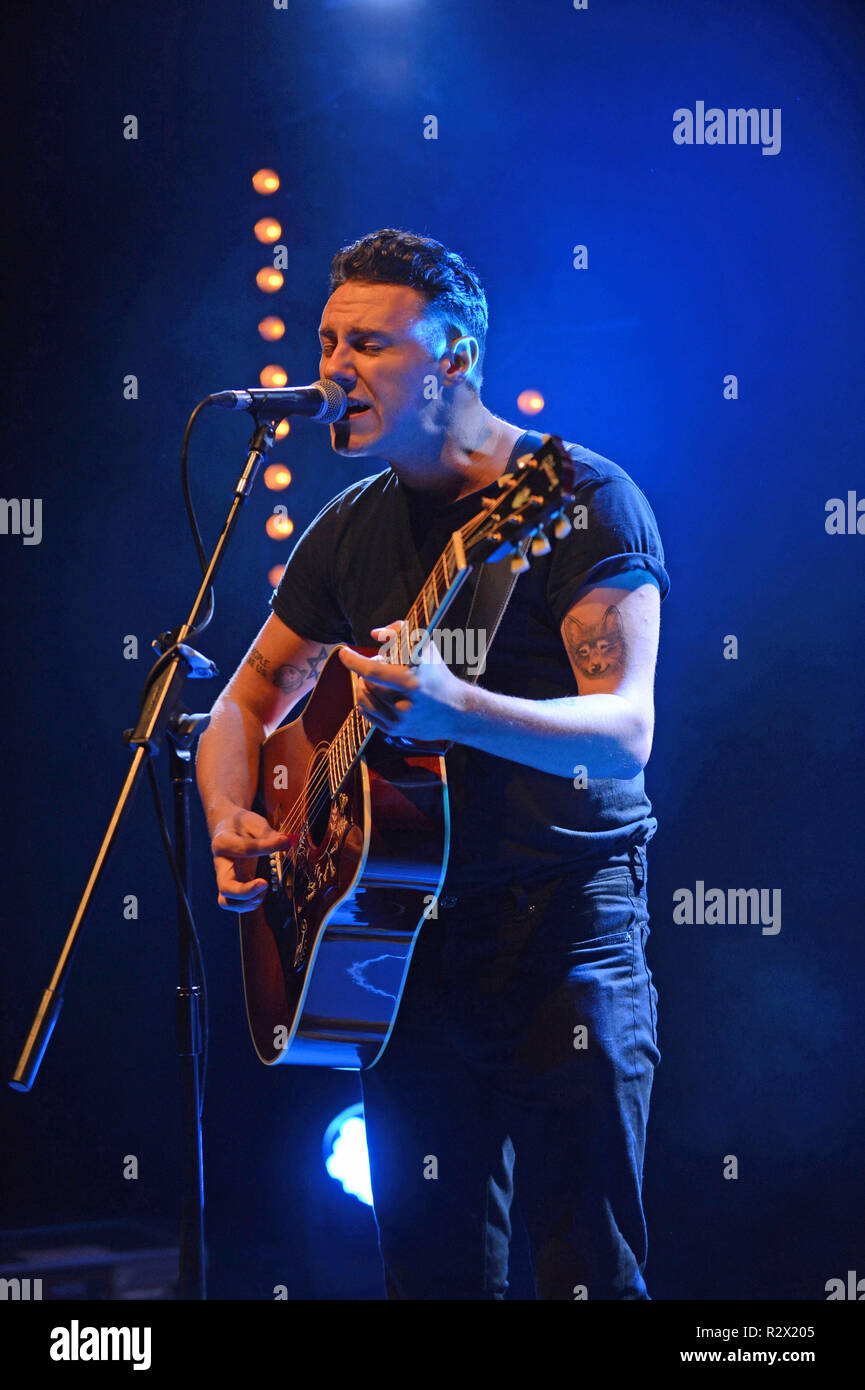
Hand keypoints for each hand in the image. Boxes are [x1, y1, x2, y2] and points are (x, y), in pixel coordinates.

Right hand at [210, 806, 293, 912]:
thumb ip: (268, 833)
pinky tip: (263, 890)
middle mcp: (220, 865)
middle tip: (264, 883)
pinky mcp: (233, 887)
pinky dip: (250, 903)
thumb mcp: (254, 822)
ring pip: (227, 902)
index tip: (284, 841)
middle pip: (225, 887)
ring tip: (264, 888)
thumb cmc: (242, 825)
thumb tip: (285, 842)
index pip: (243, 849)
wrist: (228, 827)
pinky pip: (235, 905)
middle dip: (246, 891)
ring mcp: (225, 878)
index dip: (265, 847)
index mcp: (223, 843)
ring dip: (248, 901)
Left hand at [337, 619, 468, 742]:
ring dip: (364, 684)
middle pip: (369, 682)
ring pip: (363, 699)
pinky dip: (366, 699)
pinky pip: (367, 713)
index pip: (373, 671)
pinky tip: (375, 692)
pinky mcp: (395, 731)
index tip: (343, 652)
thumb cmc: (437, 674)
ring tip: (375, 678)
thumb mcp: (425, 646)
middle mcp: (406, 702)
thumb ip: (399, 632)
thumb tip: (374, 634)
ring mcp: (400, 719)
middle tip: (380, 664)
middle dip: (368, 670)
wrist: (457, 711)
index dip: (354, 661)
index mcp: (413, 679)